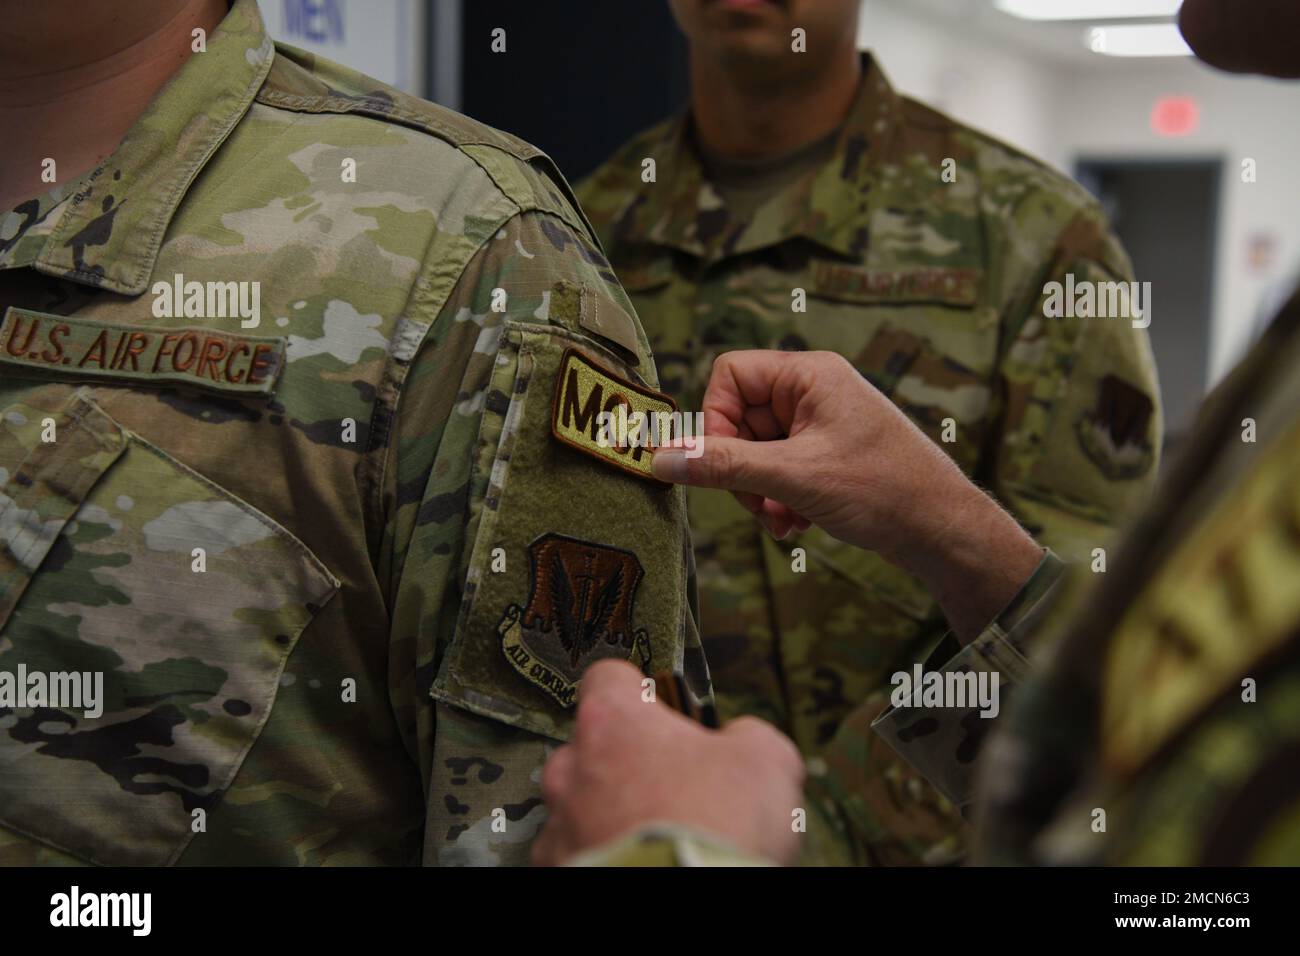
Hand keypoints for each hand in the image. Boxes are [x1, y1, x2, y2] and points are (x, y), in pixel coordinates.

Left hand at [532, 660, 804, 865]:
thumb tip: (738, 740)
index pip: (608, 677)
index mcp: (613, 720)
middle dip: (626, 760)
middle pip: (591, 744)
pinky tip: (639, 861)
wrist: (685, 893)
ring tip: (657, 834)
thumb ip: (746, 734)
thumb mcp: (765, 760)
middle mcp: (572, 765)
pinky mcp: (557, 867)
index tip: (663, 710)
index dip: (640, 691)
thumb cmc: (718, 823)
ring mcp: (559, 822)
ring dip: (609, 810)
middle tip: (673, 786)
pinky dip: (601, 853)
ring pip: (579, 802)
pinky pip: (575, 850)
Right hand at [651, 350, 1041, 640]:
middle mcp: (814, 391)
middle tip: (760, 503)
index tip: (724, 465)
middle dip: (741, 469)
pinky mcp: (827, 455)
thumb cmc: (882, 490)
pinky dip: (779, 499)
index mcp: (809, 375)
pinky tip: (797, 524)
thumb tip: (659, 459)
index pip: (730, 376)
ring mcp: (822, 424)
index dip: (716, 421)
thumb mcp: (793, 477)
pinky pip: (779, 469)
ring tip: (783, 520)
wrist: (943, 530)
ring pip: (756, 451)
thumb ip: (722, 467)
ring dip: (759, 492)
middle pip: (739, 418)